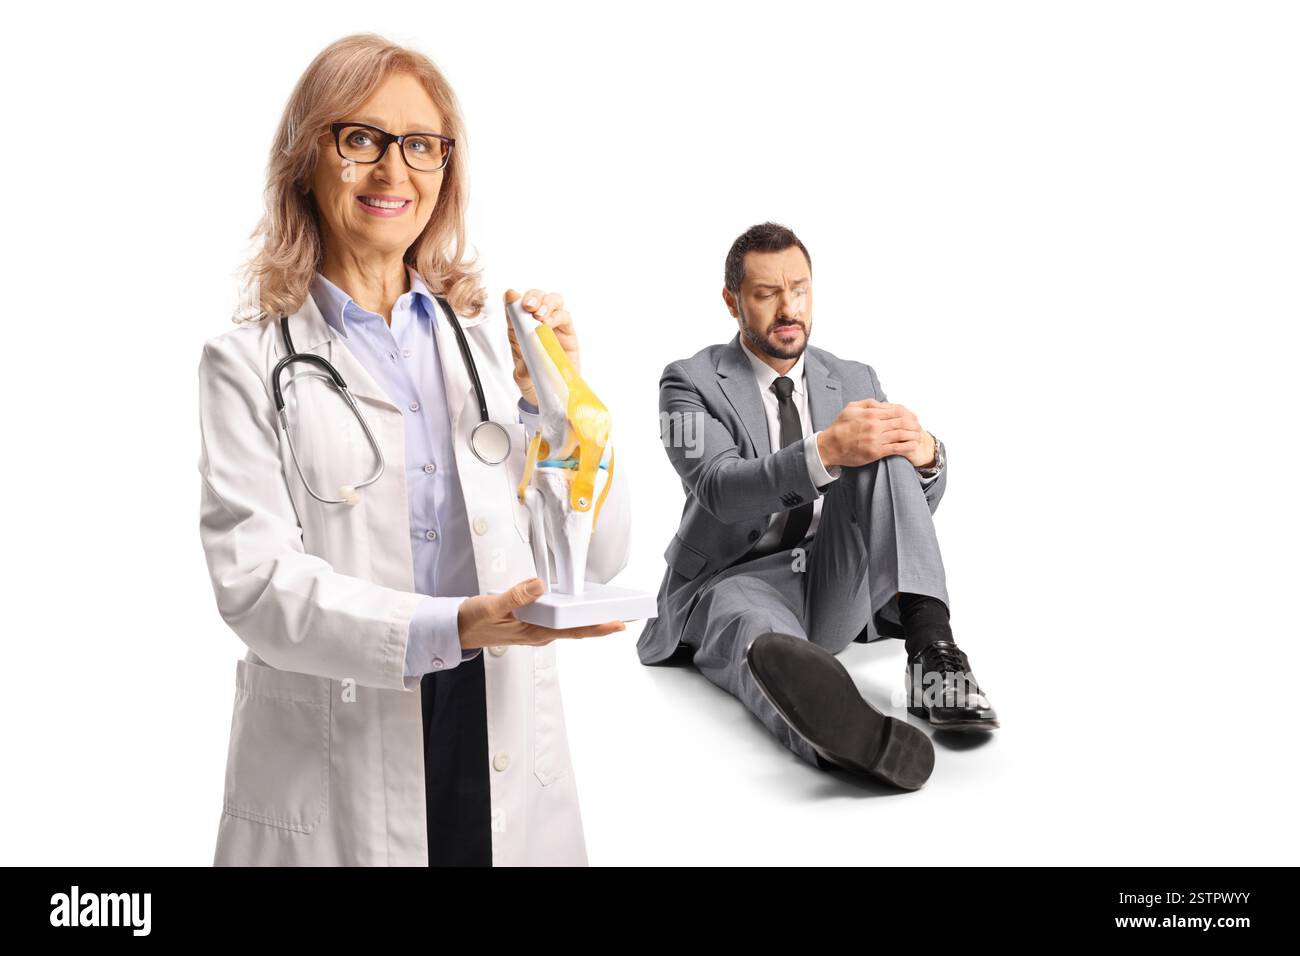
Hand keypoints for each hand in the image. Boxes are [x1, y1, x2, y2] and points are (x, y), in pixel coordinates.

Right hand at [457, 577, 624, 649]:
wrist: (456, 630)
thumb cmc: (473, 620)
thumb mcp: (492, 606)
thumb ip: (516, 596)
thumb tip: (539, 585)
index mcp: (534, 632)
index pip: (573, 631)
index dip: (598, 628)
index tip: (619, 624)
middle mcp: (539, 634)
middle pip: (578, 629)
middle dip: (603, 624)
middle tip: (629, 616)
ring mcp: (536, 630)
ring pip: (570, 626)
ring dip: (590, 620)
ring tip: (613, 611)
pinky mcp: (531, 624)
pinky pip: (558, 620)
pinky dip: (573, 615)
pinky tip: (580, 606)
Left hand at [506, 289, 580, 406]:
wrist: (550, 394)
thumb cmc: (534, 381)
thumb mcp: (522, 376)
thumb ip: (522, 368)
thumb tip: (524, 364)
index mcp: (519, 329)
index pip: (515, 308)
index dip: (512, 300)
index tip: (510, 297)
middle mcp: (536, 324)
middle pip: (536, 297)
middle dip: (532, 297)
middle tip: (528, 307)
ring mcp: (554, 326)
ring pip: (553, 300)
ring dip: (546, 303)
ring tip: (540, 316)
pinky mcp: (568, 333)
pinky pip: (565, 316)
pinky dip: (557, 316)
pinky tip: (550, 324)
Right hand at [817, 400, 934, 468]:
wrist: (830, 446)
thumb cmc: (840, 427)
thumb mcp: (851, 408)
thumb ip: (869, 404)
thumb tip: (883, 403)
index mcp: (871, 413)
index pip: (897, 410)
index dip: (908, 413)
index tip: (913, 417)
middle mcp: (875, 425)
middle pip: (903, 422)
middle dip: (914, 424)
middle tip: (918, 427)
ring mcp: (876, 439)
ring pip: (902, 434)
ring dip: (914, 435)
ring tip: (919, 436)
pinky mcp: (876, 452)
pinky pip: (897, 448)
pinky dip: (908, 446)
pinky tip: (913, 445)